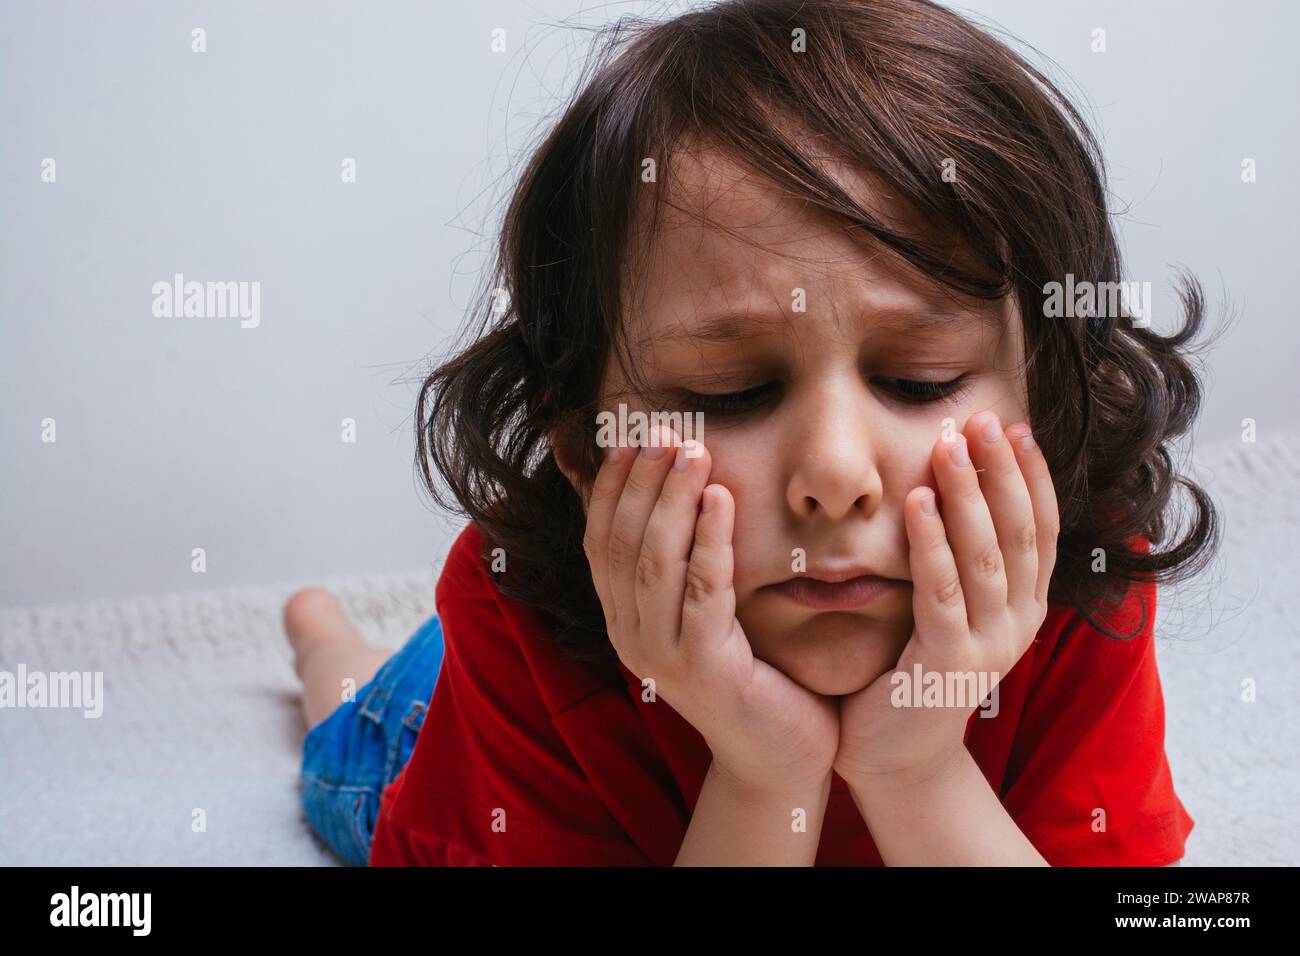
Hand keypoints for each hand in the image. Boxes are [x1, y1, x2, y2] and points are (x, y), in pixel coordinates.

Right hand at [582, 423, 839, 795]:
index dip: (611, 485)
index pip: (599, 540)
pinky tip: (721, 499)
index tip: (629, 436)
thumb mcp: (705, 612)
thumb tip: (672, 493)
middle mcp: (630, 638)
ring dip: (672, 500)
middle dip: (641, 481)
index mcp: (623, 621)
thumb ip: (685, 562)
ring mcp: (662, 656)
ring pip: (655, 561)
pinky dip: (709, 540)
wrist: (780, 754)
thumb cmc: (753, 674)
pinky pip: (702, 591)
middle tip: (665, 432)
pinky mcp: (704, 668)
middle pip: (622, 543)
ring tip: (694, 452)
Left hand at [833, 411, 1059, 786]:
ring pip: (986, 554)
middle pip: (1020, 532)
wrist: (896, 759)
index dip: (1032, 476)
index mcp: (1023, 606)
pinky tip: (917, 502)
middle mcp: (1018, 622)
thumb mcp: (947, 610)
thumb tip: (945, 487)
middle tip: (983, 418)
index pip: (1040, 529)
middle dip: (1003, 470)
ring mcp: (990, 644)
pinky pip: (942, 591)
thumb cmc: (911, 673)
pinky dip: (931, 543)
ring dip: (969, 493)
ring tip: (949, 443)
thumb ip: (957, 562)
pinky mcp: (950, 663)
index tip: (1016, 425)